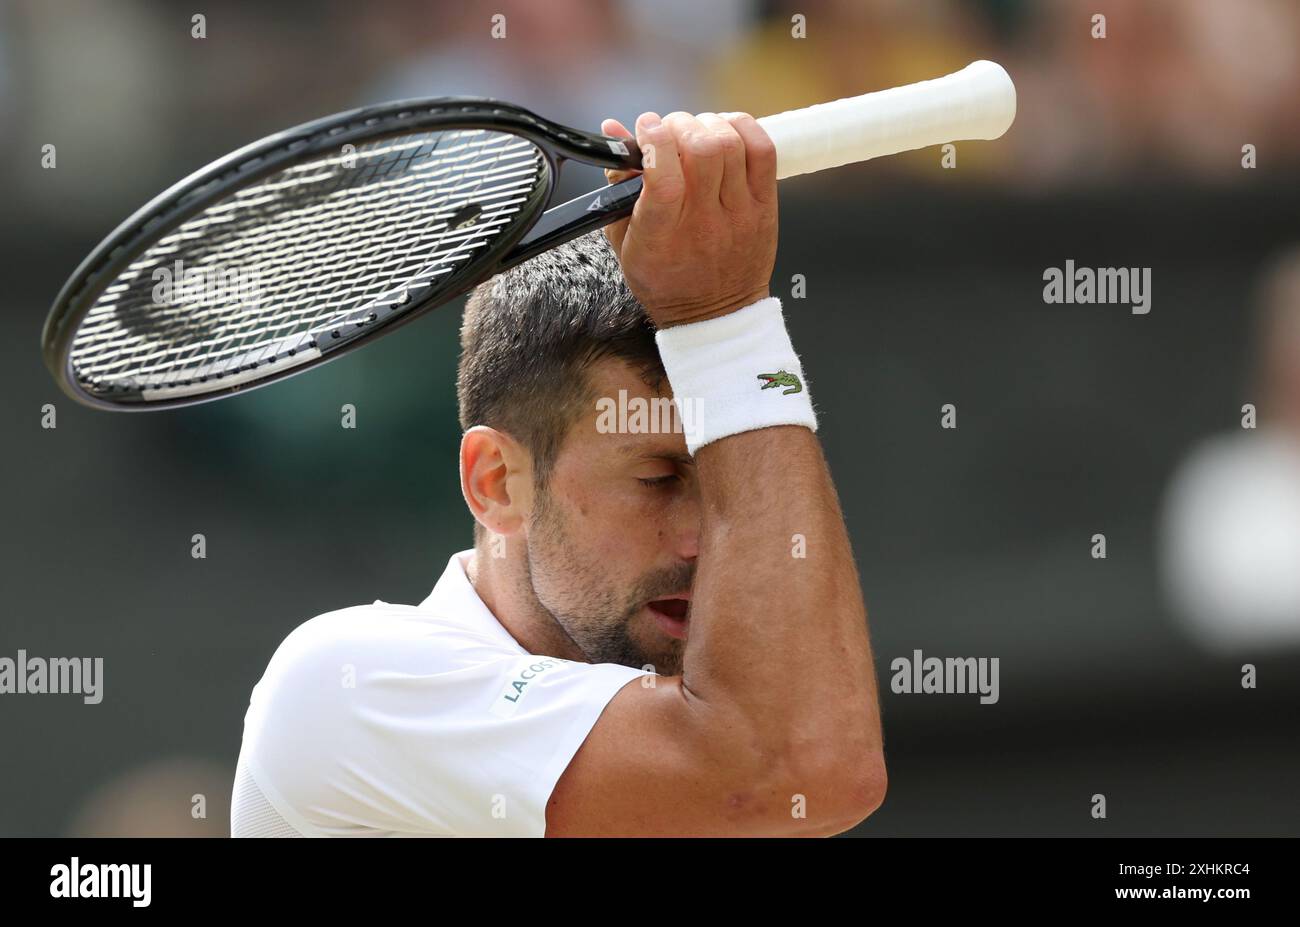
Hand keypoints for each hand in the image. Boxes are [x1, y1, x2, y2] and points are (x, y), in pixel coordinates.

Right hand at [600, 111, 777, 328]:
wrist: (714, 313)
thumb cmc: (667, 280)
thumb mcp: (624, 239)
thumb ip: (617, 183)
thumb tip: (613, 130)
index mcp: (661, 234)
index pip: (663, 176)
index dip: (653, 140)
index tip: (645, 127)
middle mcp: (703, 221)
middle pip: (702, 149)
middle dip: (680, 125)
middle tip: (670, 132)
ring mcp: (739, 213)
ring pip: (731, 144)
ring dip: (708, 124)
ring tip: (695, 133)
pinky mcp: (765, 206)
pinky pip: (763, 150)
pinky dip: (743, 128)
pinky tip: (725, 132)